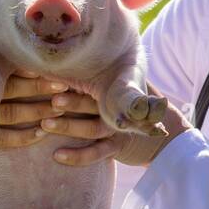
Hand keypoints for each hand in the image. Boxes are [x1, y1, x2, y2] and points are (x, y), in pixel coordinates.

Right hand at [0, 64, 66, 170]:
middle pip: (5, 85)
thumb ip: (0, 57)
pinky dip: (24, 135)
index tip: (48, 63)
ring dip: (37, 110)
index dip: (23, 64)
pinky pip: (0, 137)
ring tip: (61, 107)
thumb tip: (42, 36)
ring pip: (7, 111)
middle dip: (36, 85)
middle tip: (64, 83)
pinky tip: (43, 132)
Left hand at [39, 81, 193, 167]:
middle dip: (72, 101)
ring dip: (69, 126)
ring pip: (92, 127)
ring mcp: (119, 127)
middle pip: (93, 102)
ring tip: (45, 124)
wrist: (162, 131)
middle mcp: (118, 105)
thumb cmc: (130, 100)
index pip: (95, 78)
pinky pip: (98, 152)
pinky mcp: (118, 146)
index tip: (50, 73)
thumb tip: (57, 52)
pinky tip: (57, 156)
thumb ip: (94, 69)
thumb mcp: (120, 79)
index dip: (75, 77)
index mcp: (117, 85)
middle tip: (52, 99)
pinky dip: (78, 155)